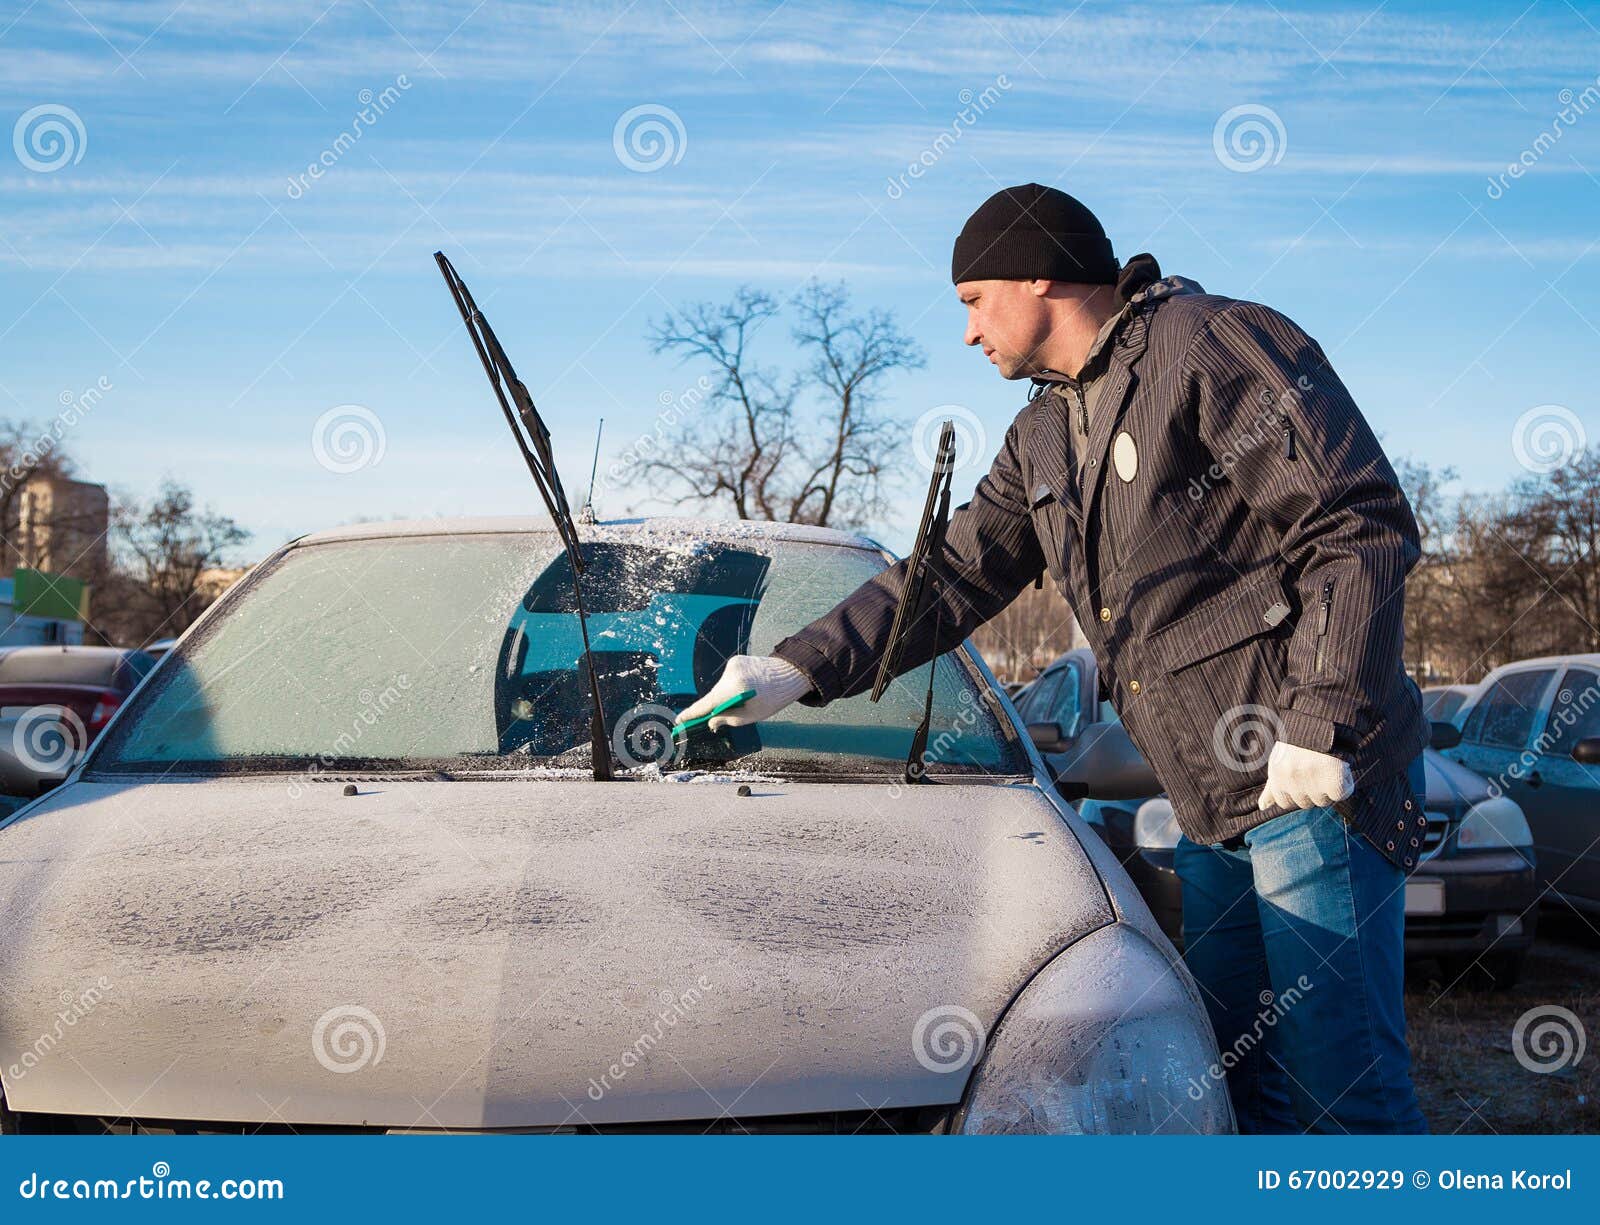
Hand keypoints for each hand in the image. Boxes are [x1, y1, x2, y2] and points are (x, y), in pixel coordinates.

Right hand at [674, 655, 812, 732]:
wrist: (790, 673)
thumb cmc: (773, 698)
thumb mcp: (751, 715)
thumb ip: (728, 720)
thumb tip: (711, 722)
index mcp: (735, 688)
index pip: (707, 703)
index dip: (692, 713)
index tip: (680, 720)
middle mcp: (731, 673)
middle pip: (713, 695)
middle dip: (711, 707)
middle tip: (705, 719)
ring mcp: (733, 664)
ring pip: (720, 686)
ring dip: (723, 696)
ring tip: (736, 704)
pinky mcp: (736, 660)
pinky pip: (727, 678)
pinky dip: (730, 686)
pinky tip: (741, 691)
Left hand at [1256, 739, 1353, 811]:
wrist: (1321, 717)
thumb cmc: (1299, 741)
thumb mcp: (1279, 760)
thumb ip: (1272, 787)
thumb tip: (1263, 807)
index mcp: (1276, 775)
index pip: (1284, 802)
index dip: (1295, 791)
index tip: (1301, 774)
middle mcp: (1292, 779)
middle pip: (1306, 803)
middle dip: (1312, 789)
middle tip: (1316, 766)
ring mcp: (1312, 781)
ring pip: (1324, 800)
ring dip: (1329, 787)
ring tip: (1328, 764)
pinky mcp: (1333, 780)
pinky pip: (1342, 794)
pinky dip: (1346, 784)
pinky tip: (1341, 768)